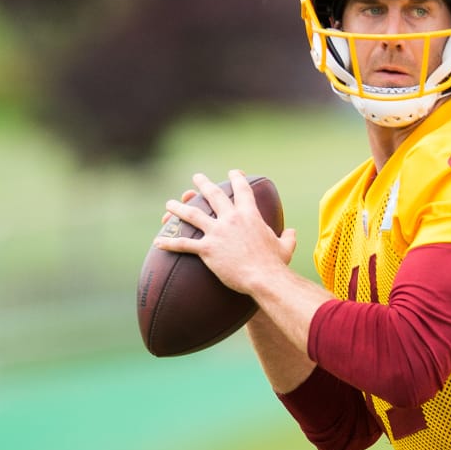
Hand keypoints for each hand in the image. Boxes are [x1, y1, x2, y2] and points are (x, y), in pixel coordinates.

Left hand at [154, 169, 296, 294]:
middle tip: (196, 178)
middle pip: (213, 196)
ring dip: (179, 208)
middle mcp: (231, 219)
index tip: (232, 172)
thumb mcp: (286, 247)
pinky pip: (184, 244)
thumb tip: (293, 232)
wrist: (264, 277)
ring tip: (170, 203)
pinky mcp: (207, 249)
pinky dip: (169, 242)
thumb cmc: (276, 264)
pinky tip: (158, 241)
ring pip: (192, 215)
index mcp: (250, 215)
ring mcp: (217, 233)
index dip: (237, 178)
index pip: (242, 190)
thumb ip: (288, 237)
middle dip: (203, 184)